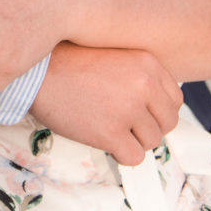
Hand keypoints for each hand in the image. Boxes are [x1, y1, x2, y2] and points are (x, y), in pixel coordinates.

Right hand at [28, 43, 181, 164]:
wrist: (36, 71)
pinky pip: (133, 157)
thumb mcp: (114, 54)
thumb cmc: (68, 61)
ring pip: (151, 141)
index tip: (139, 110)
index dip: (157, 110)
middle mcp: (144, 85)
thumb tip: (157, 107)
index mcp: (148, 63)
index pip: (174, 100)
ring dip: (132, 140)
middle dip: (147, 127)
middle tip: (123, 123)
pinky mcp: (110, 133)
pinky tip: (102, 138)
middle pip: (167, 123)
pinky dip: (120, 153)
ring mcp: (128, 110)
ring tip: (107, 126)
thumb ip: (139, 74)